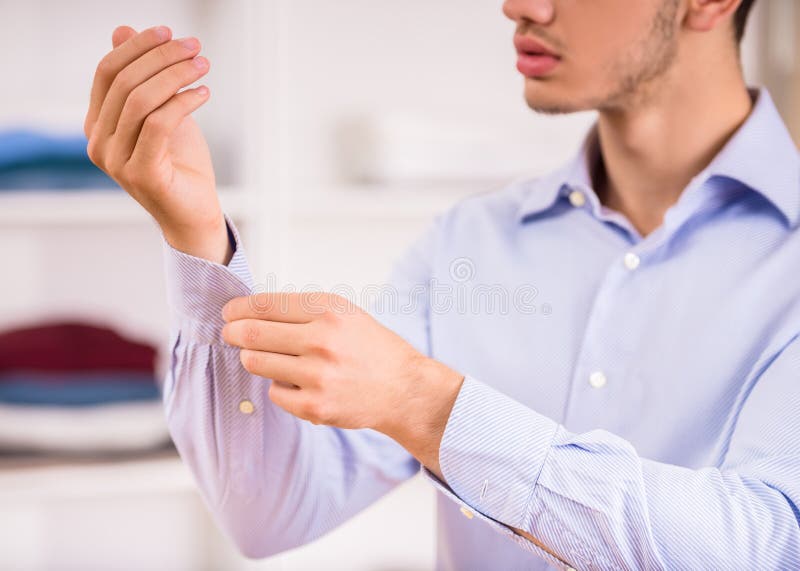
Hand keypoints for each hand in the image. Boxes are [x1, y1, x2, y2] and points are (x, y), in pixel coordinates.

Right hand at [85, 25, 230, 263]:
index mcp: (97, 125)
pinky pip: (158, 124)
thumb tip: (121, 29)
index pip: (107, 72)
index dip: (136, 47)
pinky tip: (204, 92)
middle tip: (195, 47)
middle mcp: (98, 142)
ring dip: (176, 75)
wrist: (194, 214)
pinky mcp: (141, 173)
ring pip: (141, 100)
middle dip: (161, 57)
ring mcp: (116, 161)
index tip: (168, 32)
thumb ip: (143, 79)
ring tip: (203, 66)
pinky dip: (183, 102)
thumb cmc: (181, 164)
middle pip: (124, 82)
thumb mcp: (163, 113)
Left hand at [221, 292, 464, 472]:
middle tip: (230, 334)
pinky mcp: (314, 406)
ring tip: (264, 358)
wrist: (403, 389)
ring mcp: (317, 376)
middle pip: (252, 334)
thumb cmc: (372, 349)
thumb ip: (303, 310)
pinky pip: (274, 393)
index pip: (265, 305)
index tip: (229, 312)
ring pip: (256, 363)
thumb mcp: (345, 313)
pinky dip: (279, 387)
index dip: (238, 309)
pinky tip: (297, 383)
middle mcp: (322, 341)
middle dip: (233, 333)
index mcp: (329, 311)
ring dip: (253, 359)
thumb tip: (252, 311)